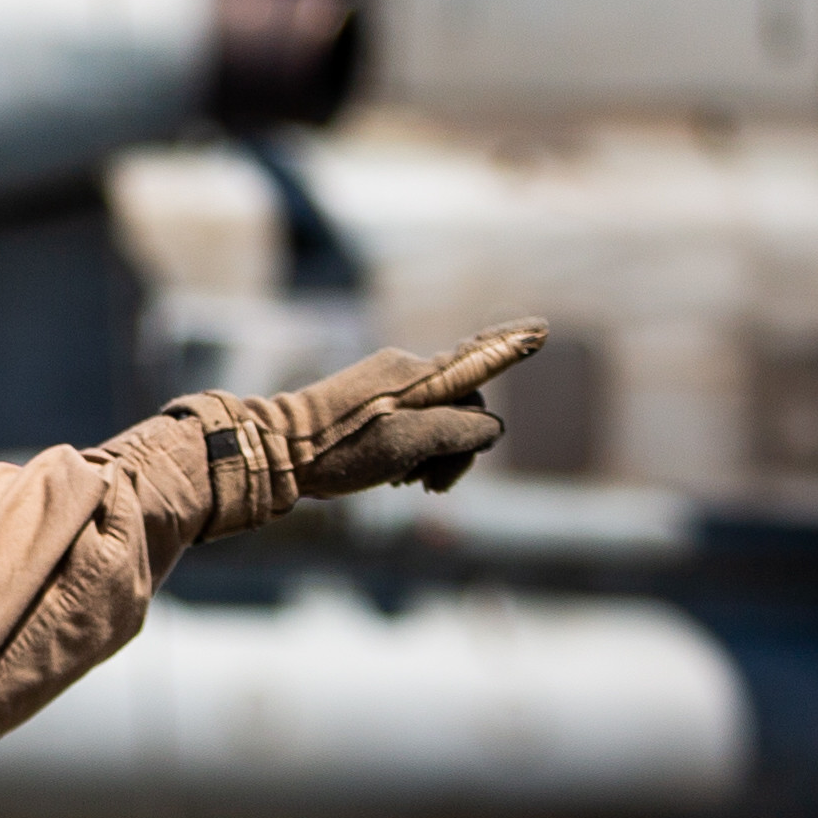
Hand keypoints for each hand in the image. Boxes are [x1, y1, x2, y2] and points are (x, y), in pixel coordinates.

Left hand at [262, 321, 544, 496]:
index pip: (477, 359)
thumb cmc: (341, 450)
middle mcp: (404, 372)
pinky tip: (396, 479)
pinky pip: (411, 425)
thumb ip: (459, 429)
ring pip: (437, 420)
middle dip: (461, 447)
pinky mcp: (370, 407)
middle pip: (461, 405)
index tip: (541, 329)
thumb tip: (489, 428)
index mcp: (416, 375)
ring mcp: (385, 388)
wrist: (275, 455)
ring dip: (436, 456)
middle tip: (434, 487)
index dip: (510, 349)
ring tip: (409, 485)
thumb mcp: (409, 443)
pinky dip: (414, 453)